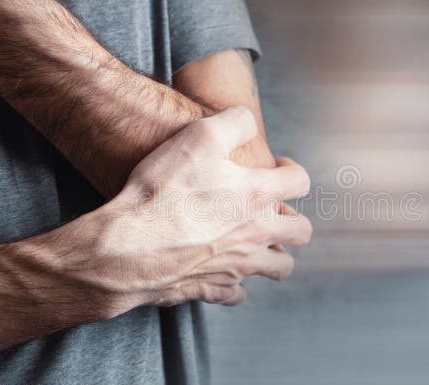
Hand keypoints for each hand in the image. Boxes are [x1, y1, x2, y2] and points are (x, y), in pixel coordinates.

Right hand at [60, 106, 311, 317]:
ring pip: (279, 267)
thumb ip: (235, 122)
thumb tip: (249, 122)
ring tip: (259, 242)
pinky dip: (236, 283)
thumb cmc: (162, 190)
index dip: (292, 171)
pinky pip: (238, 293)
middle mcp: (256, 234)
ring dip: (276, 253)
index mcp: (257, 197)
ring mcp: (238, 265)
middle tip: (274, 208)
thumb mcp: (200, 135)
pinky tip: (223, 270)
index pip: (300, 182)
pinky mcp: (214, 288)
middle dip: (294, 217)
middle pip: (301, 231)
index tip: (278, 169)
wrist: (127, 247)